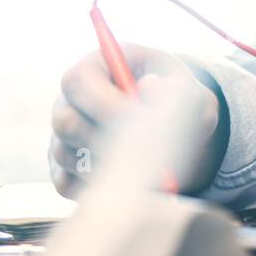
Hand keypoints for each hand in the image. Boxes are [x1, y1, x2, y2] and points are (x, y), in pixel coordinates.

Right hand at [49, 43, 225, 198]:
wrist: (175, 130)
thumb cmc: (180, 103)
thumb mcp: (191, 93)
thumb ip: (179, 90)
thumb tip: (150, 87)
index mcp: (100, 67)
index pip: (79, 80)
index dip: (103, 103)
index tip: (136, 120)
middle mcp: (73, 99)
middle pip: (65, 121)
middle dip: (103, 141)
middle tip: (140, 153)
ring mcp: (64, 134)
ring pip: (66, 155)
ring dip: (104, 166)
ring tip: (141, 167)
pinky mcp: (64, 166)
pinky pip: (67, 183)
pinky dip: (96, 188)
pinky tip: (126, 183)